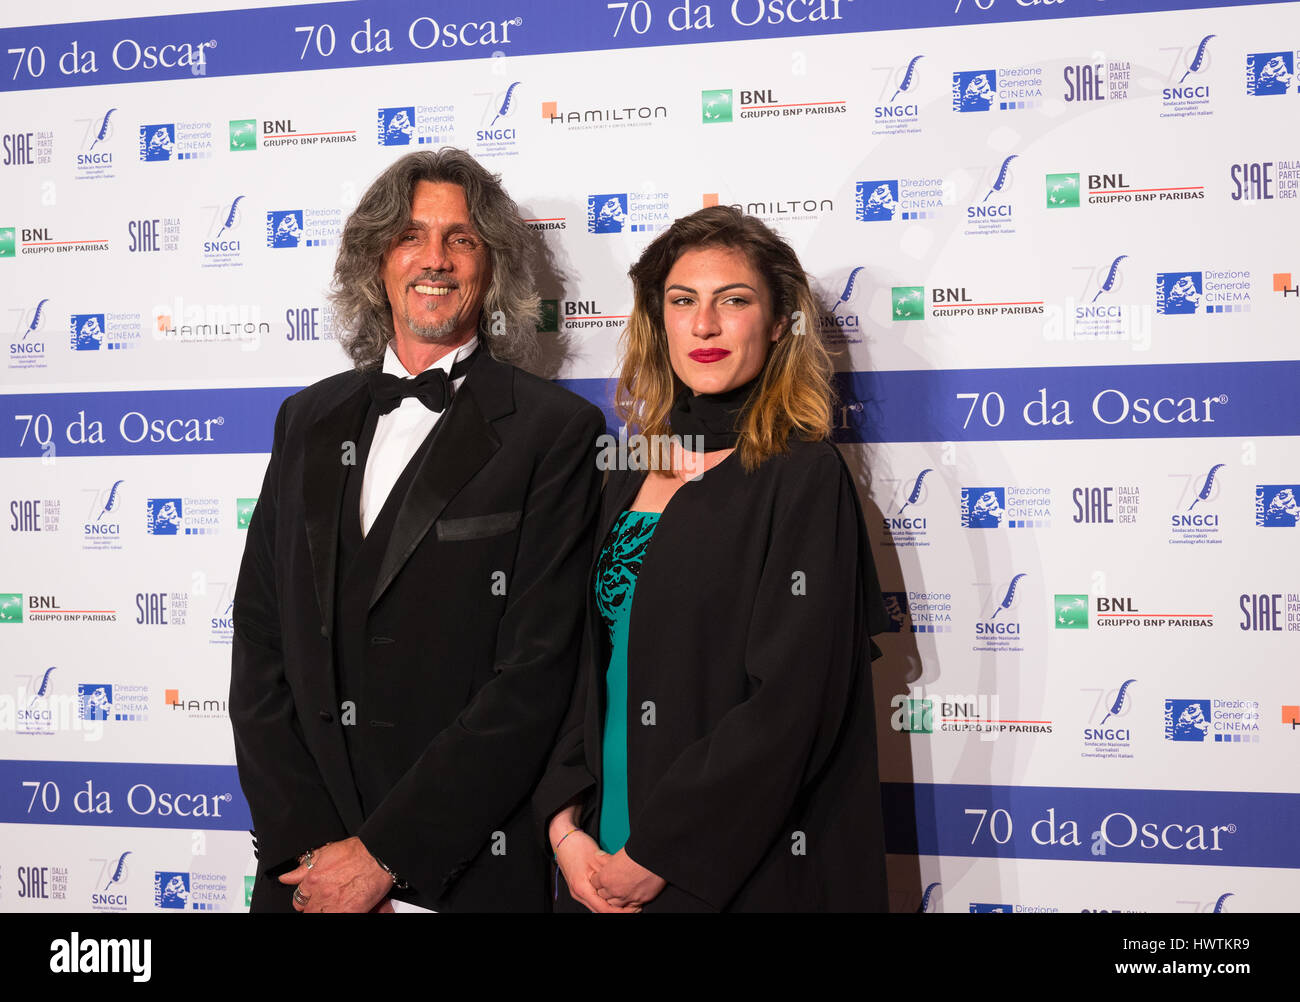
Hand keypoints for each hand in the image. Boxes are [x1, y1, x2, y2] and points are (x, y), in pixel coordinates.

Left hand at [279, 837, 393, 912]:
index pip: (298, 899)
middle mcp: (320, 893)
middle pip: (308, 911)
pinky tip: (344, 907)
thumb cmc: (357, 852)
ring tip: (336, 904)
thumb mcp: (325, 853)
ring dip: (325, 910)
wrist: (379, 857)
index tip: (314, 897)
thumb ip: (303, 868)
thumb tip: (286, 877)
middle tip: (327, 900)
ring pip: (319, 915)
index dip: (307, 899)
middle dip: (315, 907)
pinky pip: (335, 918)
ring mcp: (333, 905)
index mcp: (313, 879)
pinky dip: (339, 913)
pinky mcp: (348, 912)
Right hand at [554, 829, 638, 913]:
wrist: (562, 839)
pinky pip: (594, 900)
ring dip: (611, 907)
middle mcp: (578, 893)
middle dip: (617, 911)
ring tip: (627, 903)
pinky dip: (605, 900)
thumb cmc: (577, 846)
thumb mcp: (597, 858)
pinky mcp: (580, 888)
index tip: (632, 909)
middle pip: (600, 911)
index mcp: (582, 888)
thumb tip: (626, 879)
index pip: (603, 909)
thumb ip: (610, 872)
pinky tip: (615, 896)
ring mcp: (578, 892)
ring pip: (597, 907)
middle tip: (634, 908)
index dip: (619, 912)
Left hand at [589, 848, 665, 908]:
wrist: (653, 856)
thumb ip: (606, 858)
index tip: (601, 877)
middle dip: (606, 889)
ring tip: (620, 891)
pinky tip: (631, 897)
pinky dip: (629, 903)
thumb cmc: (636, 852)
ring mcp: (627, 896)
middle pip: (603, 895)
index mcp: (606, 878)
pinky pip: (630, 907)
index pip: (595, 883)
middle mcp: (615, 890)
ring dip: (616, 898)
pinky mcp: (640, 900)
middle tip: (610, 883)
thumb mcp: (617, 853)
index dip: (598, 878)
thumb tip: (599, 856)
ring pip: (615, 904)